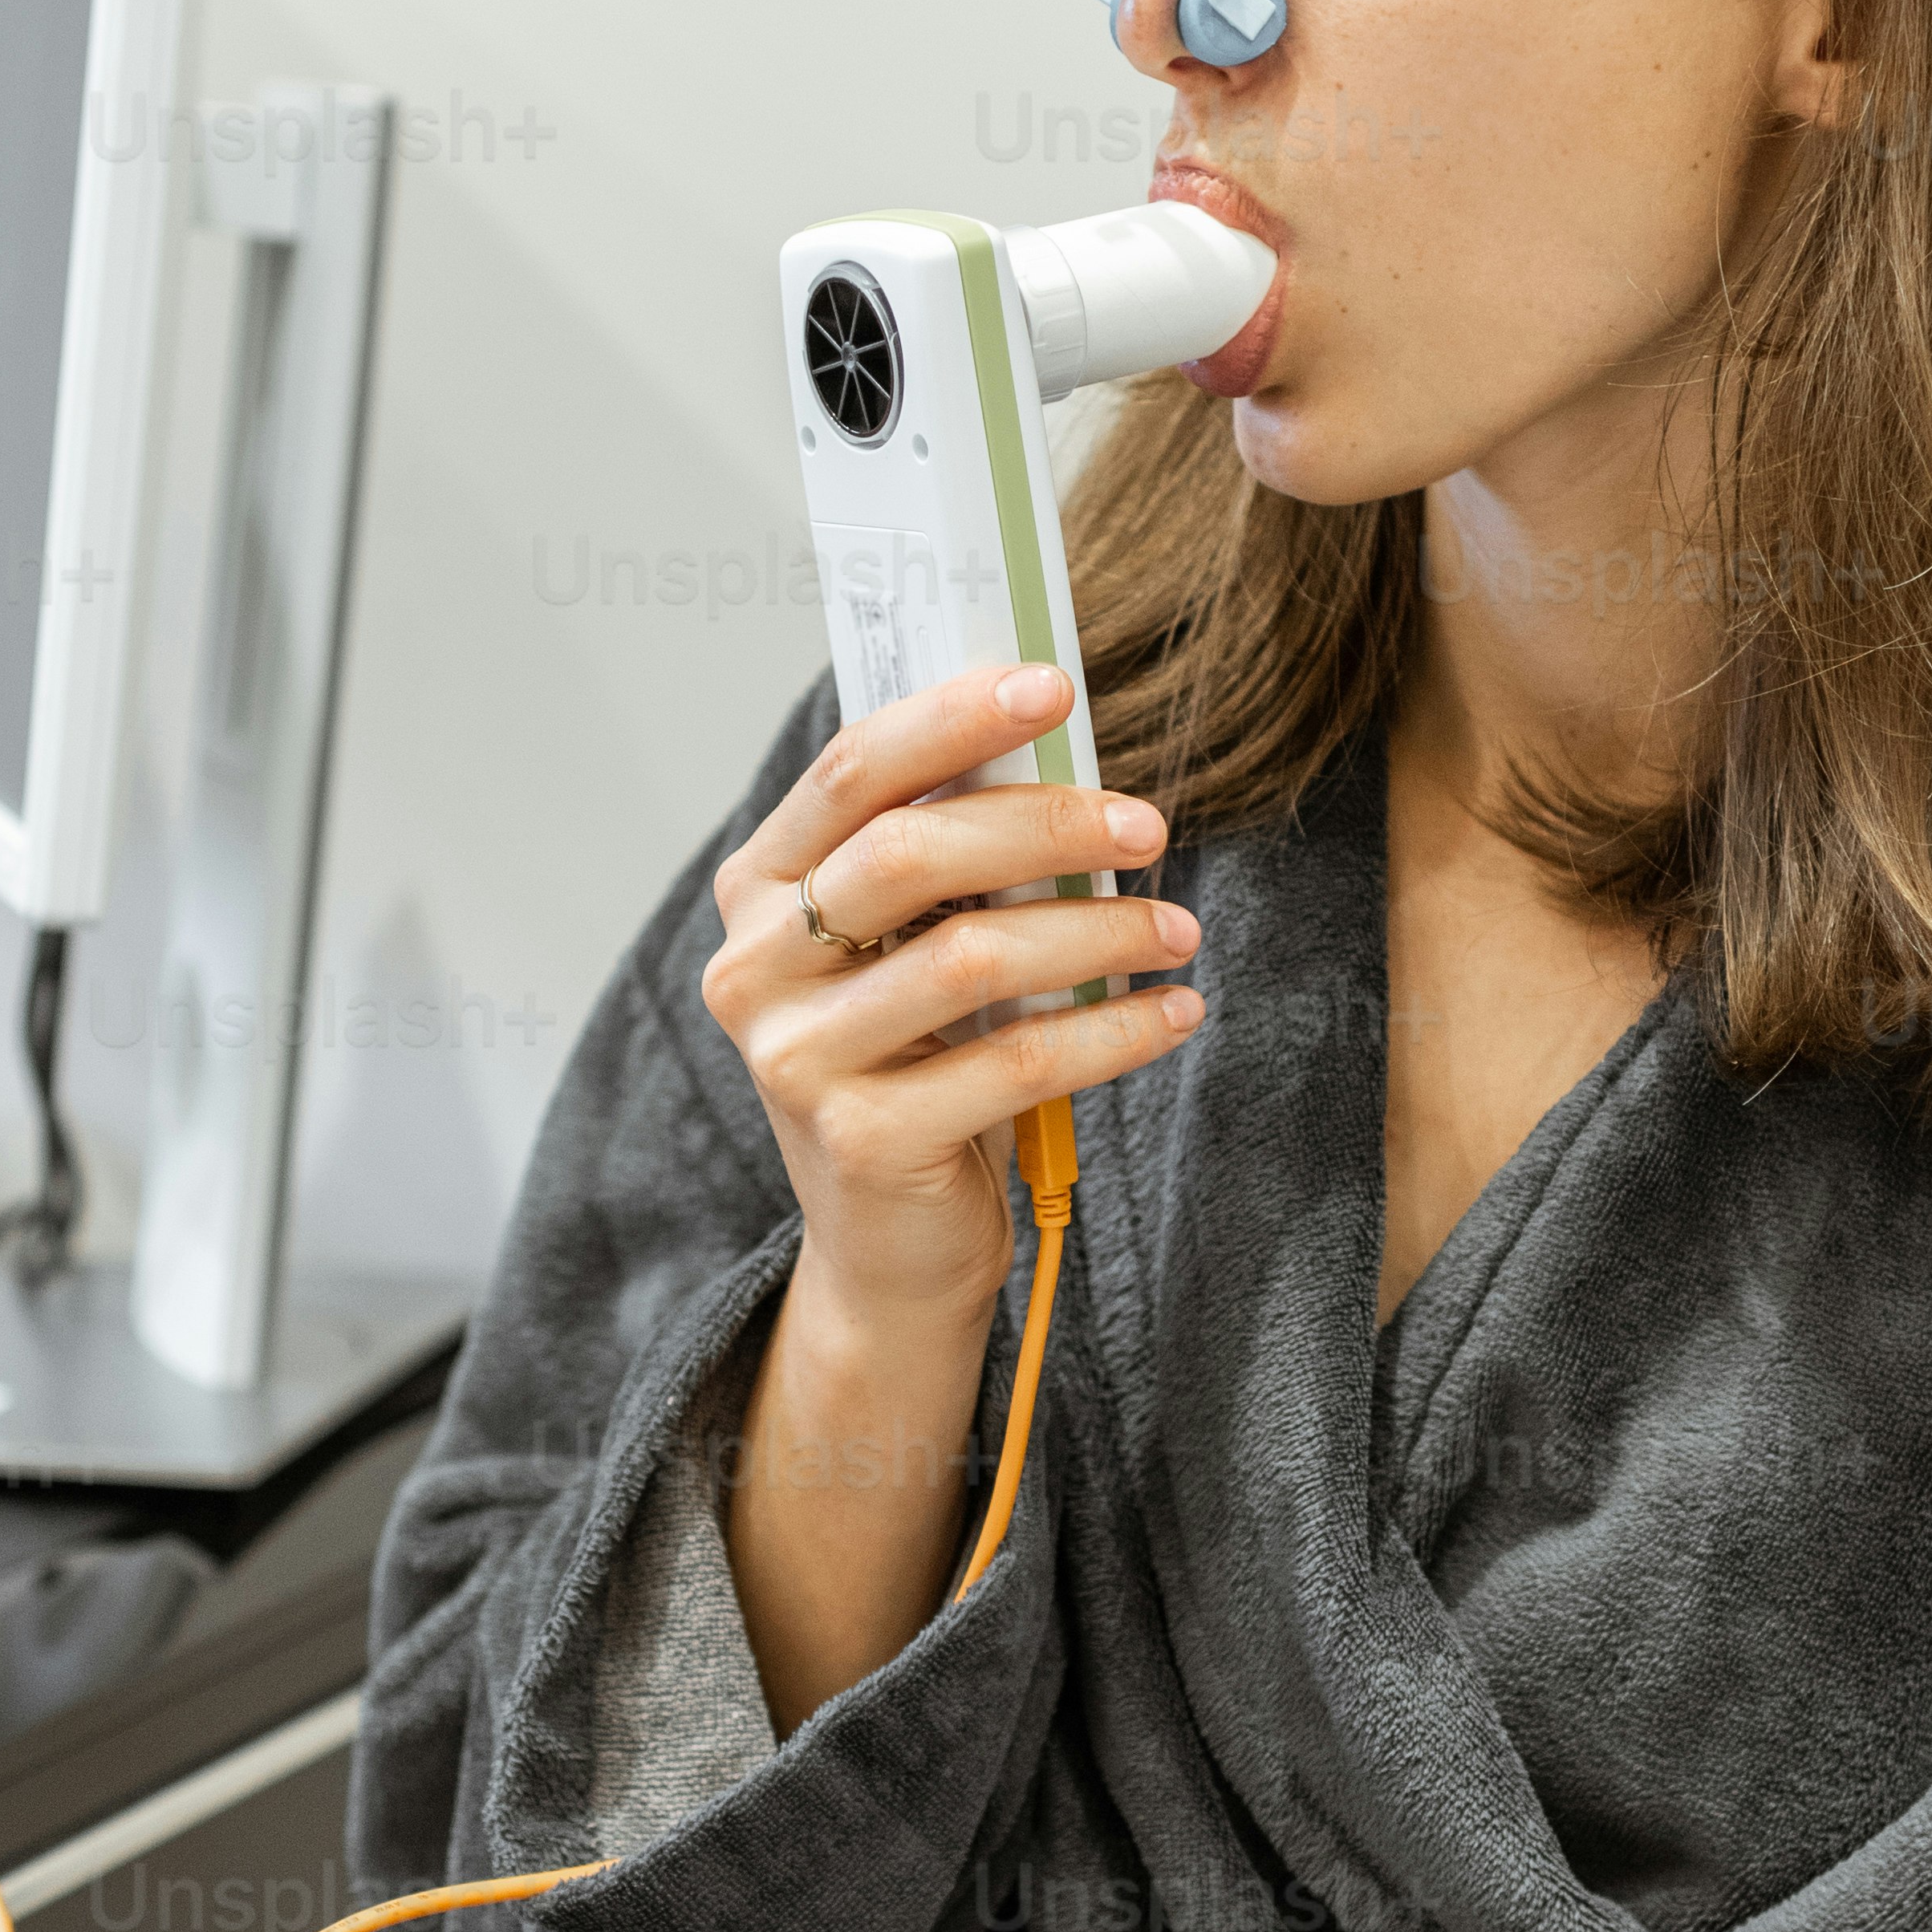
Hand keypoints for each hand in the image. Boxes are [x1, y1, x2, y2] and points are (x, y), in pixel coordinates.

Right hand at [700, 668, 1200, 1720]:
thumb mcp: (920, 945)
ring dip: (1098, 932)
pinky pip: (1014, 1060)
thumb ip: (951, 852)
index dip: (950, 718)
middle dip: (1045, 825)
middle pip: (908, 855)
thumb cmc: (921, 1065)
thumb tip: (1058, 737)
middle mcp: (753, 969)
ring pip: (973, 957)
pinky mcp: (860, 1141)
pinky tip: (1175, 1011)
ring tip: (1178, 930)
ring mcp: (796, 1061)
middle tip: (1149, 825)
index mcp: (760, 893)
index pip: (849, 774)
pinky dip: (1114, 1030)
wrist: (893, 1245)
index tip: (1055, 686)